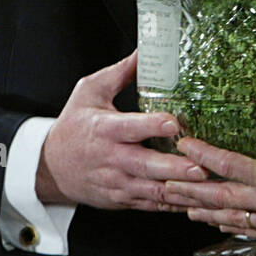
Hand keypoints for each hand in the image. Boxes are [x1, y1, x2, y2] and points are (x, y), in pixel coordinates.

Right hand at [36, 51, 206, 209]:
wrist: (51, 167)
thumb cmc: (74, 125)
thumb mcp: (90, 91)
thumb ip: (121, 72)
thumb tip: (145, 50)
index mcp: (104, 129)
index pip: (130, 127)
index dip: (152, 126)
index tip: (173, 123)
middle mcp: (112, 158)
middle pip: (145, 165)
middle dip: (173, 168)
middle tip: (199, 167)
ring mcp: (118, 182)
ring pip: (151, 190)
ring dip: (179, 191)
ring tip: (205, 188)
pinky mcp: (123, 199)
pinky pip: (151, 205)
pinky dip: (173, 206)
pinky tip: (195, 202)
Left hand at [162, 94, 255, 247]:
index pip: (228, 166)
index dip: (201, 155)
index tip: (181, 145)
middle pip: (219, 198)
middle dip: (188, 191)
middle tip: (163, 185)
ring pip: (230, 219)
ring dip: (204, 212)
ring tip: (182, 208)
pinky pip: (251, 233)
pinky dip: (231, 228)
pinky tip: (222, 225)